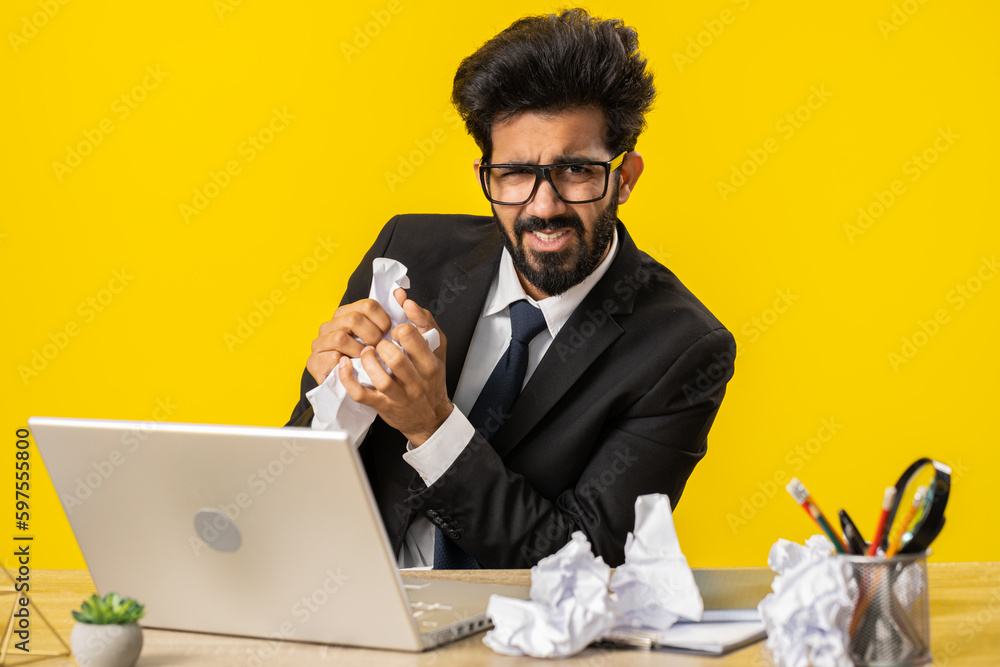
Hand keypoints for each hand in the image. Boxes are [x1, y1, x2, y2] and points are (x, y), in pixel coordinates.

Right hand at [306, 297, 394, 384]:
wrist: (358, 390)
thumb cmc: (372, 360)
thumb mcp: (387, 337)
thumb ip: (396, 314)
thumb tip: (400, 292)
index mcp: (346, 314)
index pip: (368, 305)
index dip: (383, 320)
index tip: (387, 334)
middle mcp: (330, 325)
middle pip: (354, 319)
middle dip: (372, 336)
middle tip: (378, 348)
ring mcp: (320, 343)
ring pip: (340, 338)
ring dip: (359, 351)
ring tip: (366, 358)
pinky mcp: (314, 362)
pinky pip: (331, 358)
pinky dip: (347, 364)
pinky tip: (354, 367)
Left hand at [338, 289, 451, 444]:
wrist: (429, 418)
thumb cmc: (431, 379)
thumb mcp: (437, 348)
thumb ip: (423, 320)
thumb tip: (402, 297)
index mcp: (430, 363)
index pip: (413, 337)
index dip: (399, 329)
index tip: (395, 331)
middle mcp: (416, 382)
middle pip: (396, 358)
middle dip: (382, 345)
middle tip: (379, 342)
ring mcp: (399, 396)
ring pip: (381, 378)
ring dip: (368, 361)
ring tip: (366, 352)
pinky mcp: (382, 406)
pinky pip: (362, 394)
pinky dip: (349, 379)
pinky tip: (344, 365)